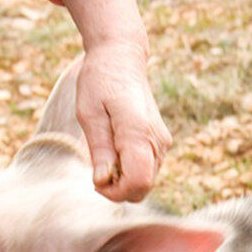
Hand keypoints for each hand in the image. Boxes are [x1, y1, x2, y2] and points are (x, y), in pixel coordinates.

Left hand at [76, 42, 171, 201]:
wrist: (121, 58)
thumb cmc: (100, 82)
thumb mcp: (89, 114)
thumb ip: (99, 149)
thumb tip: (103, 181)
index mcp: (139, 132)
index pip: (138, 183)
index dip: (115, 192)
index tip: (96, 180)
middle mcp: (157, 140)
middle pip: (143, 188)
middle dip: (117, 189)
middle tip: (97, 167)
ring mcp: (162, 142)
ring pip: (145, 182)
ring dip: (122, 179)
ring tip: (105, 153)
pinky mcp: (160, 143)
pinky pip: (146, 170)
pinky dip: (129, 170)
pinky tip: (115, 150)